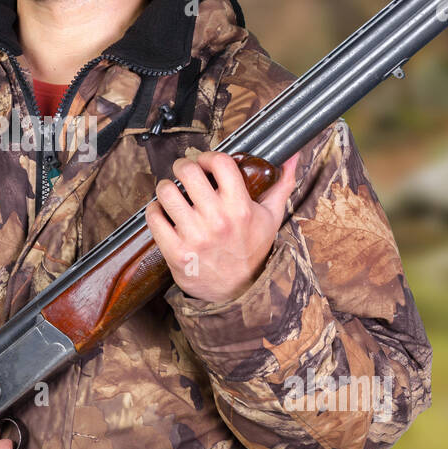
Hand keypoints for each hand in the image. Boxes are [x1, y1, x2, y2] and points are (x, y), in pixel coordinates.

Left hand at [145, 151, 299, 304]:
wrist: (237, 292)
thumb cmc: (252, 251)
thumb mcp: (271, 218)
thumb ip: (282, 185)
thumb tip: (293, 157)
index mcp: (240, 208)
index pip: (220, 163)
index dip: (208, 156)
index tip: (205, 162)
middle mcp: (217, 220)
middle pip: (188, 171)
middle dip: (183, 166)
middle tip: (184, 172)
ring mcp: (195, 236)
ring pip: (166, 191)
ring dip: (166, 186)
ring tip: (172, 191)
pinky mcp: (176, 251)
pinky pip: (153, 217)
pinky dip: (154, 209)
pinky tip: (163, 212)